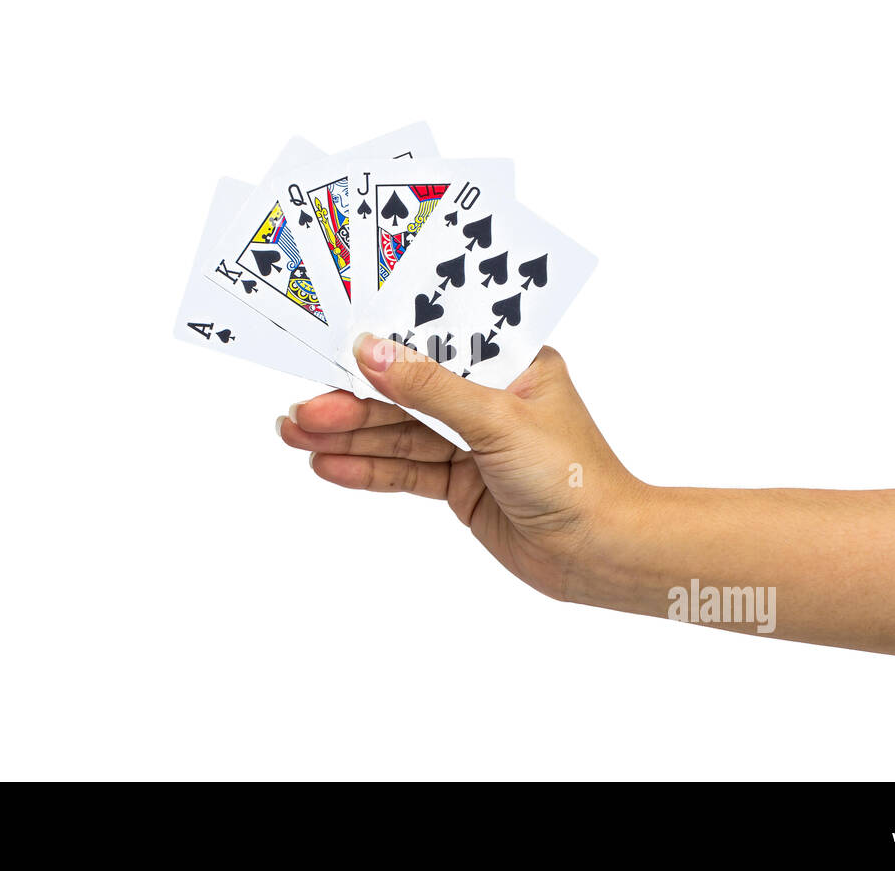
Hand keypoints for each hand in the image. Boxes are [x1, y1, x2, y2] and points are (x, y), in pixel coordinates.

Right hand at [277, 334, 646, 603]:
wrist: (601, 555)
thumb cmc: (574, 477)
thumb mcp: (498, 421)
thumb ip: (430, 389)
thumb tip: (370, 352)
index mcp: (511, 362)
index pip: (435, 338)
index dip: (382, 339)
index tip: (329, 338)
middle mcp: (489, 396)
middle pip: (407, 390)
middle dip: (352, 400)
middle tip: (299, 408)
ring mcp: (473, 441)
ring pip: (400, 432)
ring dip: (349, 436)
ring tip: (294, 436)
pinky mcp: (462, 483)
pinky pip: (407, 470)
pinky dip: (369, 469)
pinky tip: (327, 467)